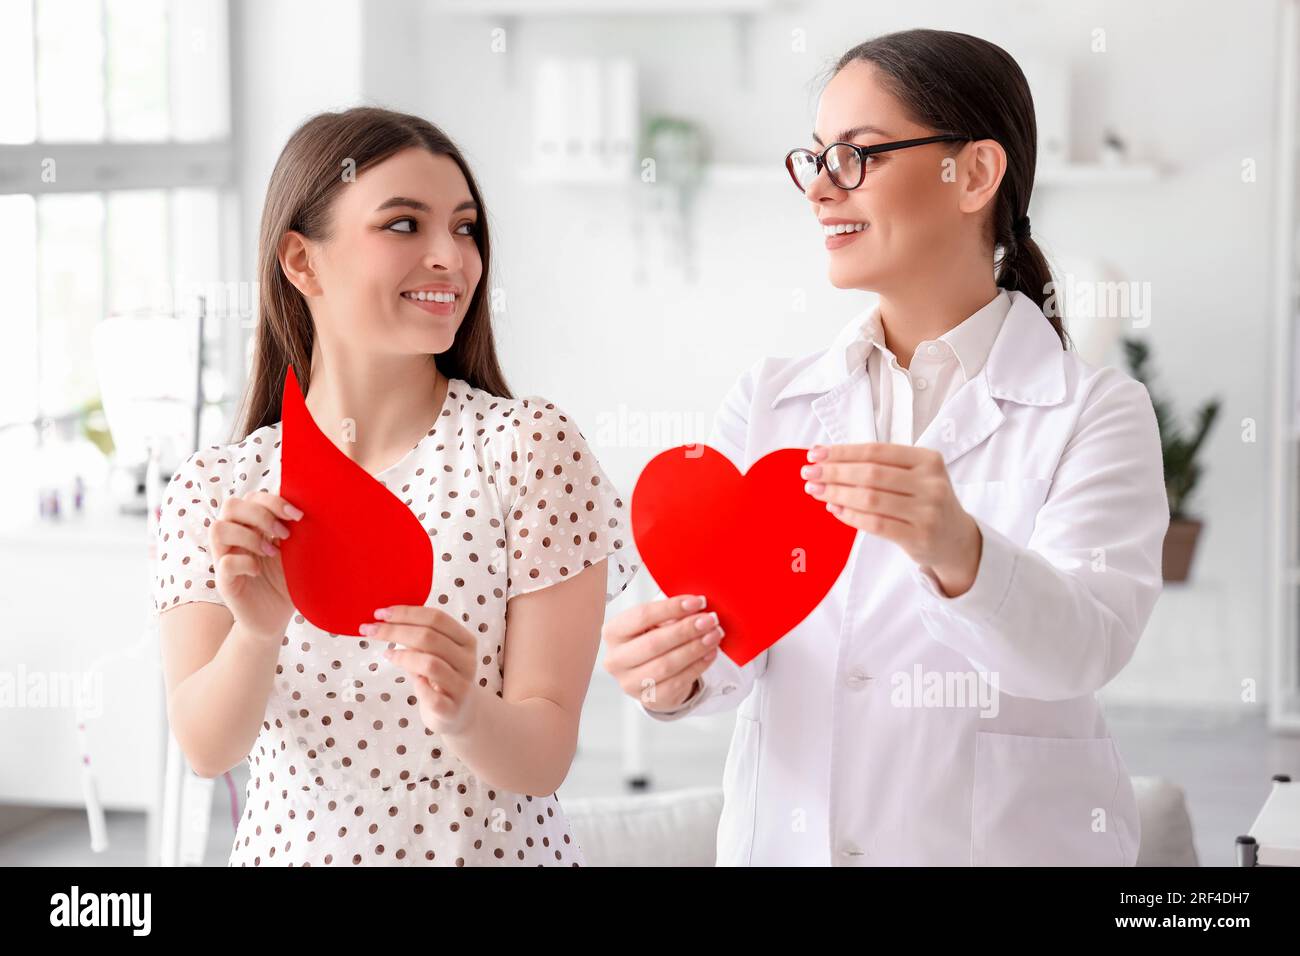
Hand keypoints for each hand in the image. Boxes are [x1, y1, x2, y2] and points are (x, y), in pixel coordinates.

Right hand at [211, 491, 302, 641]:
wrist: (274, 619)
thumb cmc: (285, 582)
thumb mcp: (295, 553)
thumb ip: (296, 531)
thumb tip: (313, 509)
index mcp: (252, 526)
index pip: (252, 497)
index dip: (273, 501)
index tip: (297, 515)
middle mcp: (235, 538)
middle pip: (231, 505)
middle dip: (261, 514)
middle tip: (284, 534)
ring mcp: (225, 557)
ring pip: (218, 528)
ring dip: (249, 536)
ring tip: (271, 552)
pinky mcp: (223, 580)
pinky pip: (225, 562)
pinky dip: (246, 563)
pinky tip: (258, 571)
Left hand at [371, 606, 479, 735]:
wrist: (459, 715)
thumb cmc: (440, 679)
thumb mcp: (434, 654)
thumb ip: (419, 639)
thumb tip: (387, 620)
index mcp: (465, 641)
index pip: (437, 618)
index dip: (407, 613)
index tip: (380, 613)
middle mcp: (467, 661)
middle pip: (430, 637)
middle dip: (395, 631)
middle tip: (371, 630)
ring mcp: (461, 686)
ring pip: (430, 664)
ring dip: (403, 656)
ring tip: (387, 655)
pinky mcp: (451, 709)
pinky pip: (431, 696)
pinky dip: (417, 686)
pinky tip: (413, 681)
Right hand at [602, 595, 722, 711]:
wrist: (648, 674)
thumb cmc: (650, 640)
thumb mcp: (654, 623)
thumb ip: (670, 614)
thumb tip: (697, 608)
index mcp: (613, 632)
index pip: (642, 616)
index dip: (672, 607)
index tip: (698, 602)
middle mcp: (616, 659)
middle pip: (654, 642)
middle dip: (686, 630)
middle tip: (709, 620)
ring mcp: (629, 682)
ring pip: (666, 665)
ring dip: (695, 648)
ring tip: (713, 636)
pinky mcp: (648, 699)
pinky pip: (677, 682)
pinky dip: (697, 666)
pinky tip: (709, 654)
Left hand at [801, 442, 982, 597]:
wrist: (956, 539)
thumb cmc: (925, 502)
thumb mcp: (914, 476)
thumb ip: (878, 466)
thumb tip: (826, 461)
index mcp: (928, 459)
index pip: (876, 451)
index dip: (843, 452)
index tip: (815, 454)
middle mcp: (931, 483)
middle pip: (871, 473)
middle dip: (834, 472)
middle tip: (808, 473)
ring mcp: (927, 511)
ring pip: (870, 498)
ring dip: (836, 493)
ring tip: (816, 491)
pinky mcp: (918, 537)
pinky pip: (875, 524)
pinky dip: (850, 516)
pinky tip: (834, 509)